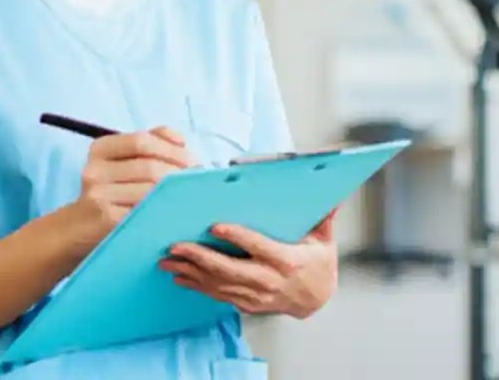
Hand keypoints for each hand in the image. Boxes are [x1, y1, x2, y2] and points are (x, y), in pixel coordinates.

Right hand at [70, 128, 198, 247]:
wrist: (77, 229)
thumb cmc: (110, 190)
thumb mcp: (121, 160)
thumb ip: (151, 142)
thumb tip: (180, 141)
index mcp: (100, 149)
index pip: (142, 141)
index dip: (172, 149)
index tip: (192, 160)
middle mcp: (95, 170)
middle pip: (149, 167)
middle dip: (180, 173)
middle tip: (198, 182)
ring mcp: (99, 196)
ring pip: (150, 190)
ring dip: (177, 193)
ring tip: (192, 195)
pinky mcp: (107, 220)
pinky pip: (145, 212)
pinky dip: (165, 210)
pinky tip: (176, 212)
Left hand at [160, 210, 338, 319]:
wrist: (316, 300)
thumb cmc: (318, 265)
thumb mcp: (324, 241)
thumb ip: (323, 217)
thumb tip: (331, 196)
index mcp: (287, 261)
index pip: (259, 247)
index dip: (237, 237)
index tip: (215, 226)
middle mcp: (268, 281)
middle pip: (229, 269)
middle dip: (200, 257)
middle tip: (176, 246)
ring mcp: (255, 295)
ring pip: (218, 284)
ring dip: (190, 272)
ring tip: (167, 261)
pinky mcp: (246, 303)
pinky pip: (218, 295)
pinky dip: (197, 286)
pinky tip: (179, 277)